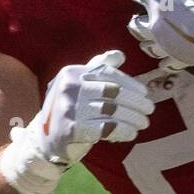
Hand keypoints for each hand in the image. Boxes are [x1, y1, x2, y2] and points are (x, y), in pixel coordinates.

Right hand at [0, 51, 154, 193]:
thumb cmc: (69, 110)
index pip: (108, 74)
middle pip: (113, 92)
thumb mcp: (78, 85)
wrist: (44, 139)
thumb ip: (97, 69)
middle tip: (149, 109)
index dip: (130, 84)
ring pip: (112, 111)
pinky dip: (122, 131)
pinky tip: (131, 133)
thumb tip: (120, 55)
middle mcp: (69, 88)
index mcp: (72, 73)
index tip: (145, 93)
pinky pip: (105, 129)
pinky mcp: (71, 130)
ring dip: (133, 118)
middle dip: (135, 102)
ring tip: (144, 123)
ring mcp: (69, 109)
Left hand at [111, 0, 193, 72]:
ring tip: (154, 33)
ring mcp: (167, 46)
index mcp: (158, 1)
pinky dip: (163, 56)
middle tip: (144, 12)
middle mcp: (157, 26)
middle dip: (137, 17)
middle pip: (133, 24)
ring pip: (145, 45)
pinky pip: (163, 62)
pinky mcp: (180, 60)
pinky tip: (168, 51)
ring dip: (147, 38)